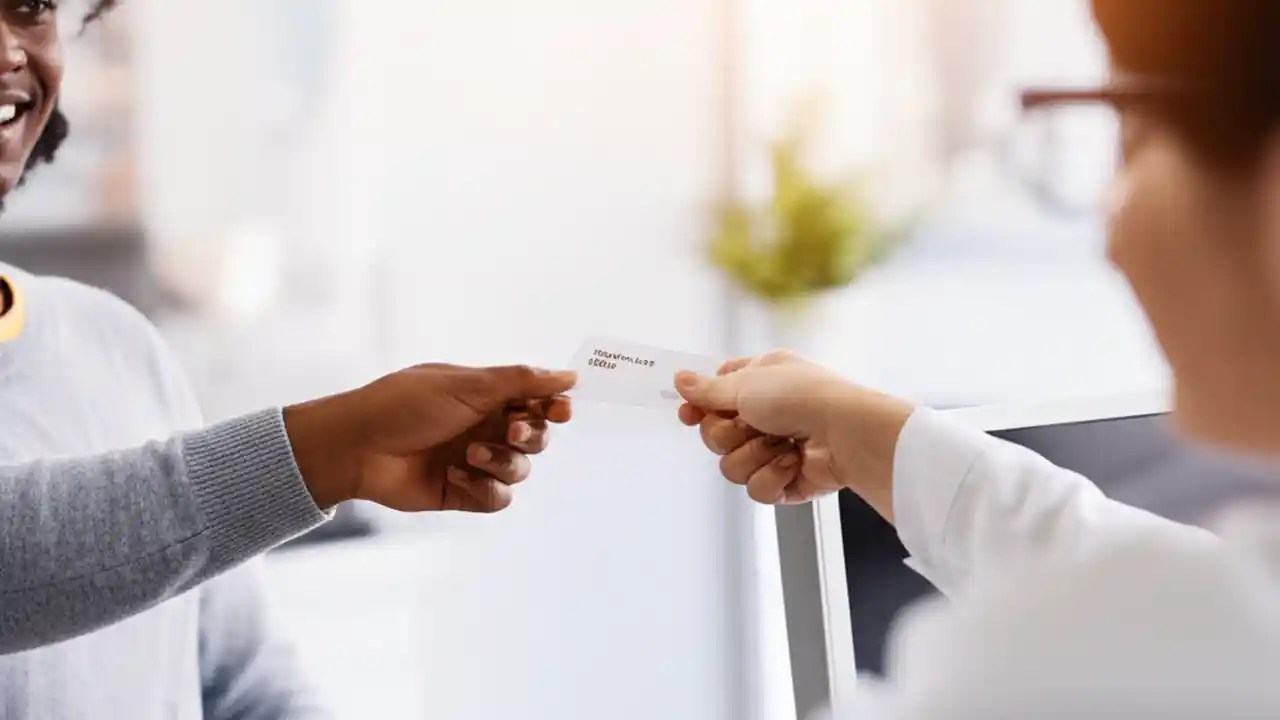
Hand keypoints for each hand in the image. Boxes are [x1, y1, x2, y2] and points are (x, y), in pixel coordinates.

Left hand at [284, 364, 575, 512]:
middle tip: (509, 430)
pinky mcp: (463, 492)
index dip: (554, 406)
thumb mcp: (467, 384)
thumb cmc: (405, 404)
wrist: (357, 447)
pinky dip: (484, 488)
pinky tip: (456, 476)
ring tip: (470, 454)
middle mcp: (484, 426)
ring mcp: (474, 460)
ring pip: (519, 469)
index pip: (536, 401)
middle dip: (530, 434)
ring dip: (501, 461)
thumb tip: (569, 375)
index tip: (560, 410)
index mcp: (485, 395)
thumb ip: (521, 381)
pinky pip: (498, 497)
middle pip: (536, 436)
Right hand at [675, 350, 911, 519]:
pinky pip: (756, 489)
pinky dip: (773, 477)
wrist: (847, 433)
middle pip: (715, 436)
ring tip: (781, 445)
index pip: (714, 396)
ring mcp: (776, 449)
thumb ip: (707, 390)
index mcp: (759, 381)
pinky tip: (793, 463)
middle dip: (729, 435)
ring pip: (732, 466)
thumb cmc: (803, 396)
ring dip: (753, 456)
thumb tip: (680, 379)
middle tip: (750, 425)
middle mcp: (766, 414)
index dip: (699, 408)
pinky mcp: (786, 481)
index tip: (690, 414)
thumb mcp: (746, 383)